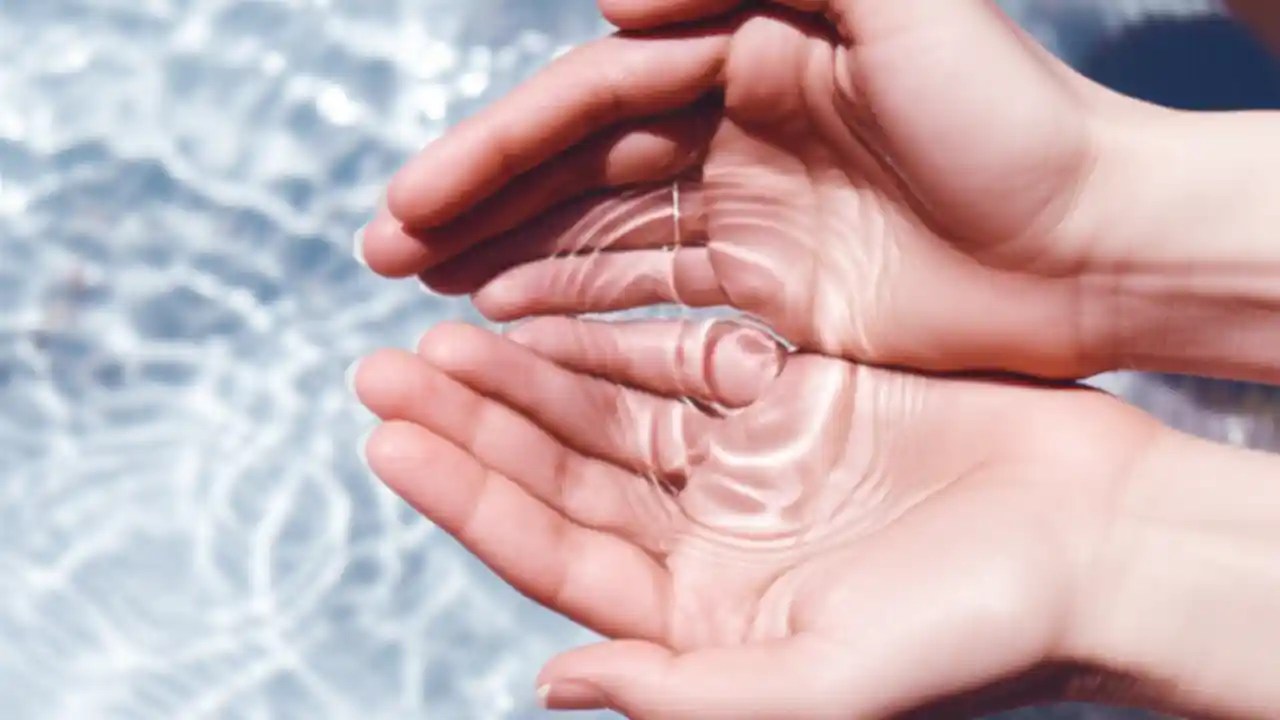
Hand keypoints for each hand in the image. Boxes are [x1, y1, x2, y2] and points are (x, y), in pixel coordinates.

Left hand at [352, 317, 1161, 717]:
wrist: (1101, 546)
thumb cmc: (980, 635)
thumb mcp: (825, 688)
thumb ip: (685, 692)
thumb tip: (551, 685)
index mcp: (700, 624)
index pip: (554, 556)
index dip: (469, 499)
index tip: (390, 443)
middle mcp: (705, 547)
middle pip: (561, 478)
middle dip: (473, 426)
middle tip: (386, 370)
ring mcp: (743, 470)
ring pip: (603, 414)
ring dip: (525, 375)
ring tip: (442, 334)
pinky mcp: (787, 403)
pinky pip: (676, 362)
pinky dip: (610, 338)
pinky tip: (543, 313)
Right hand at [360, 0, 1147, 377]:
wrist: (1097, 241)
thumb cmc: (1009, 120)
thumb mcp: (897, 3)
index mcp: (748, 45)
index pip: (591, 99)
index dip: (494, 150)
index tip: (412, 205)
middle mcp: (735, 118)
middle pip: (578, 164)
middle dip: (480, 206)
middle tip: (386, 255)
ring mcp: (750, 203)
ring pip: (603, 231)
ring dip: (515, 258)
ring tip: (428, 297)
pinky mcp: (772, 281)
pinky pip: (655, 293)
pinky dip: (586, 307)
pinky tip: (521, 326)